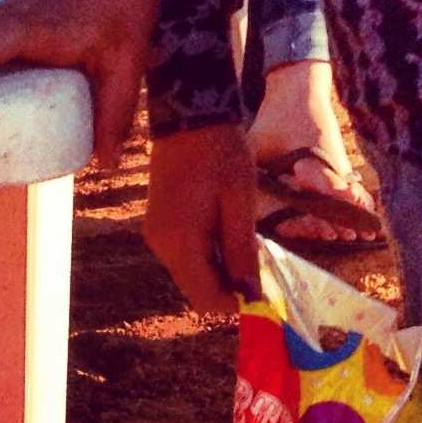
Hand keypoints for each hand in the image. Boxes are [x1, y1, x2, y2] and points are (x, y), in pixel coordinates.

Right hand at [146, 124, 262, 314]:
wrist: (190, 118)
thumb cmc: (221, 156)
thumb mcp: (240, 203)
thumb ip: (242, 250)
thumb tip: (249, 293)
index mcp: (180, 244)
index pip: (205, 296)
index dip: (234, 304)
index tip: (264, 298)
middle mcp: (161, 246)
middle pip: (196, 287)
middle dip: (228, 288)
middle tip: (263, 275)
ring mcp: (157, 234)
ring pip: (191, 271)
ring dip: (219, 270)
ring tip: (250, 252)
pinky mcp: (159, 223)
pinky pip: (185, 253)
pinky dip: (208, 255)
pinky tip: (230, 237)